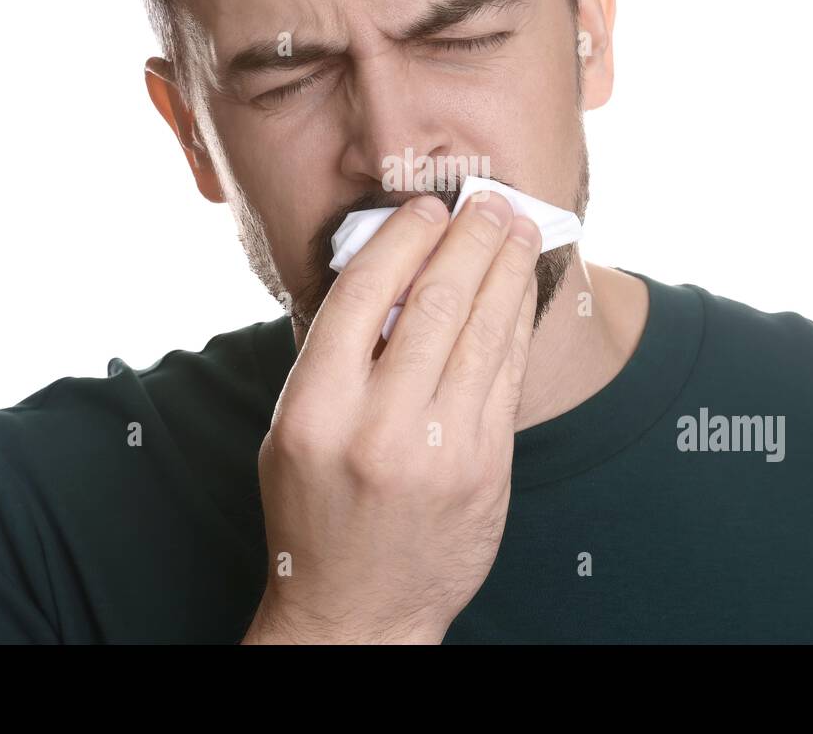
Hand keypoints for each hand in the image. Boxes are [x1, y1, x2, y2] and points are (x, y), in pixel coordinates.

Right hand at [242, 190, 539, 643]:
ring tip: (516, 227)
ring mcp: (440, 451)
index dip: (403, 239)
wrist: (356, 611)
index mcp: (315, 411)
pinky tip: (519, 290)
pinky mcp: (486, 470)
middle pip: (435, 304)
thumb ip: (335, 358)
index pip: (364, 296)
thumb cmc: (315, 510)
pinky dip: (514, 324)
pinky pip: (506, 377)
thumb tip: (392, 272)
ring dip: (504, 269)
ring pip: (483, 333)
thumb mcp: (293, 431)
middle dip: (469, 240)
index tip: (427, 208)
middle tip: (488, 201)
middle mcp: (378, 427)